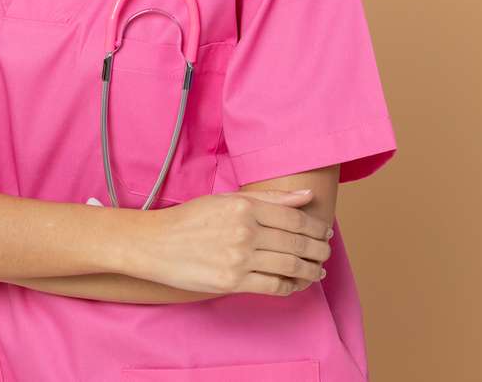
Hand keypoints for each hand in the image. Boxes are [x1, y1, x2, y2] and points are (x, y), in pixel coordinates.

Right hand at [130, 188, 332, 296]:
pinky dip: (291, 286)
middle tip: (326, 253)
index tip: (324, 233)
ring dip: (311, 271)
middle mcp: (245, 231)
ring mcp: (239, 258)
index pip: (295, 218)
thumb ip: (269, 198)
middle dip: (319, 250)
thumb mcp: (228, 200)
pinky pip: (273, 286)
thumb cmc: (191, 219)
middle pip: (297, 242)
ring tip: (318, 271)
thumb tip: (306, 195)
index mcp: (245, 206)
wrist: (155, 244)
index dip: (315, 227)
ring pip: (290, 266)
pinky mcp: (232, 282)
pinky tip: (296, 284)